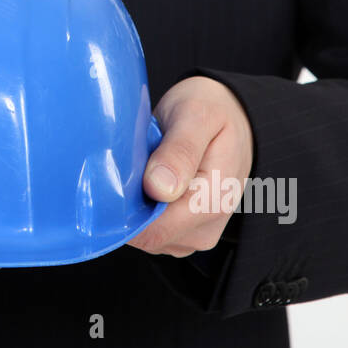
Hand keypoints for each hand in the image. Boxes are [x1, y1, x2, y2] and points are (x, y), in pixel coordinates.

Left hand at [128, 76, 252, 257]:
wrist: (235, 116)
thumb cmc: (214, 110)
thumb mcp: (196, 115)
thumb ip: (180, 151)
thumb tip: (158, 189)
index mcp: (212, 201)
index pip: (153, 231)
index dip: (124, 211)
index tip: (112, 180)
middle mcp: (207, 226)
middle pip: (147, 237)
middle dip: (129, 206)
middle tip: (134, 164)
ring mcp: (197, 232)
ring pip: (147, 237)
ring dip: (136, 206)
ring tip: (146, 168)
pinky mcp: (188, 231)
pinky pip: (154, 231)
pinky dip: (144, 209)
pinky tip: (149, 180)